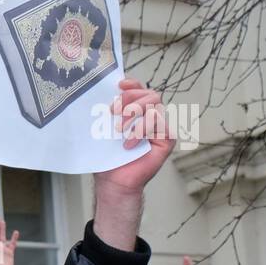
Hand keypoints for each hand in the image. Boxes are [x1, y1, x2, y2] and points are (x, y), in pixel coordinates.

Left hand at [93, 78, 175, 249]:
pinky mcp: (167, 139)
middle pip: (149, 94)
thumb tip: (98, 92)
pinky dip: (142, 130)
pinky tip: (128, 143)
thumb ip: (106, 112)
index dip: (132, 84)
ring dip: (134, 114)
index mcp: (136, 112)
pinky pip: (160, 124)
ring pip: (155, 105)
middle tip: (113, 112)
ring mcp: (160, 127)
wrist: (113, 180)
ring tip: (118, 130)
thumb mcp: (103, 130)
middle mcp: (150, 117)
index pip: (140, 89)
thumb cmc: (107, 156)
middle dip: (130, 99)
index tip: (119, 85)